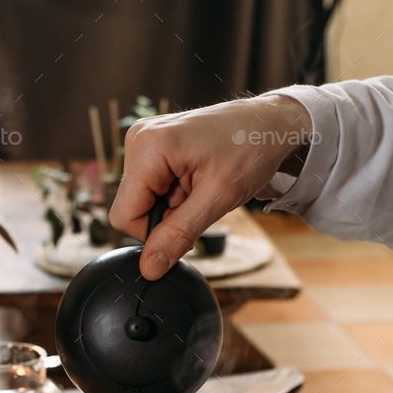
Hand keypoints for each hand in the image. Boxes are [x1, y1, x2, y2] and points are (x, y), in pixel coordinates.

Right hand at [109, 95, 310, 279]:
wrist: (268, 125)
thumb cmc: (250, 149)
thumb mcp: (217, 199)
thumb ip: (178, 235)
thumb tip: (149, 268)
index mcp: (148, 147)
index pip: (124, 215)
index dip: (152, 232)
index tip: (186, 220)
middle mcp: (138, 139)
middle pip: (130, 208)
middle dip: (164, 216)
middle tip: (199, 199)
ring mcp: (143, 141)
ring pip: (141, 201)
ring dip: (171, 206)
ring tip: (200, 187)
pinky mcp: (151, 147)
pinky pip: (149, 189)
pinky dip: (172, 195)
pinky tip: (194, 181)